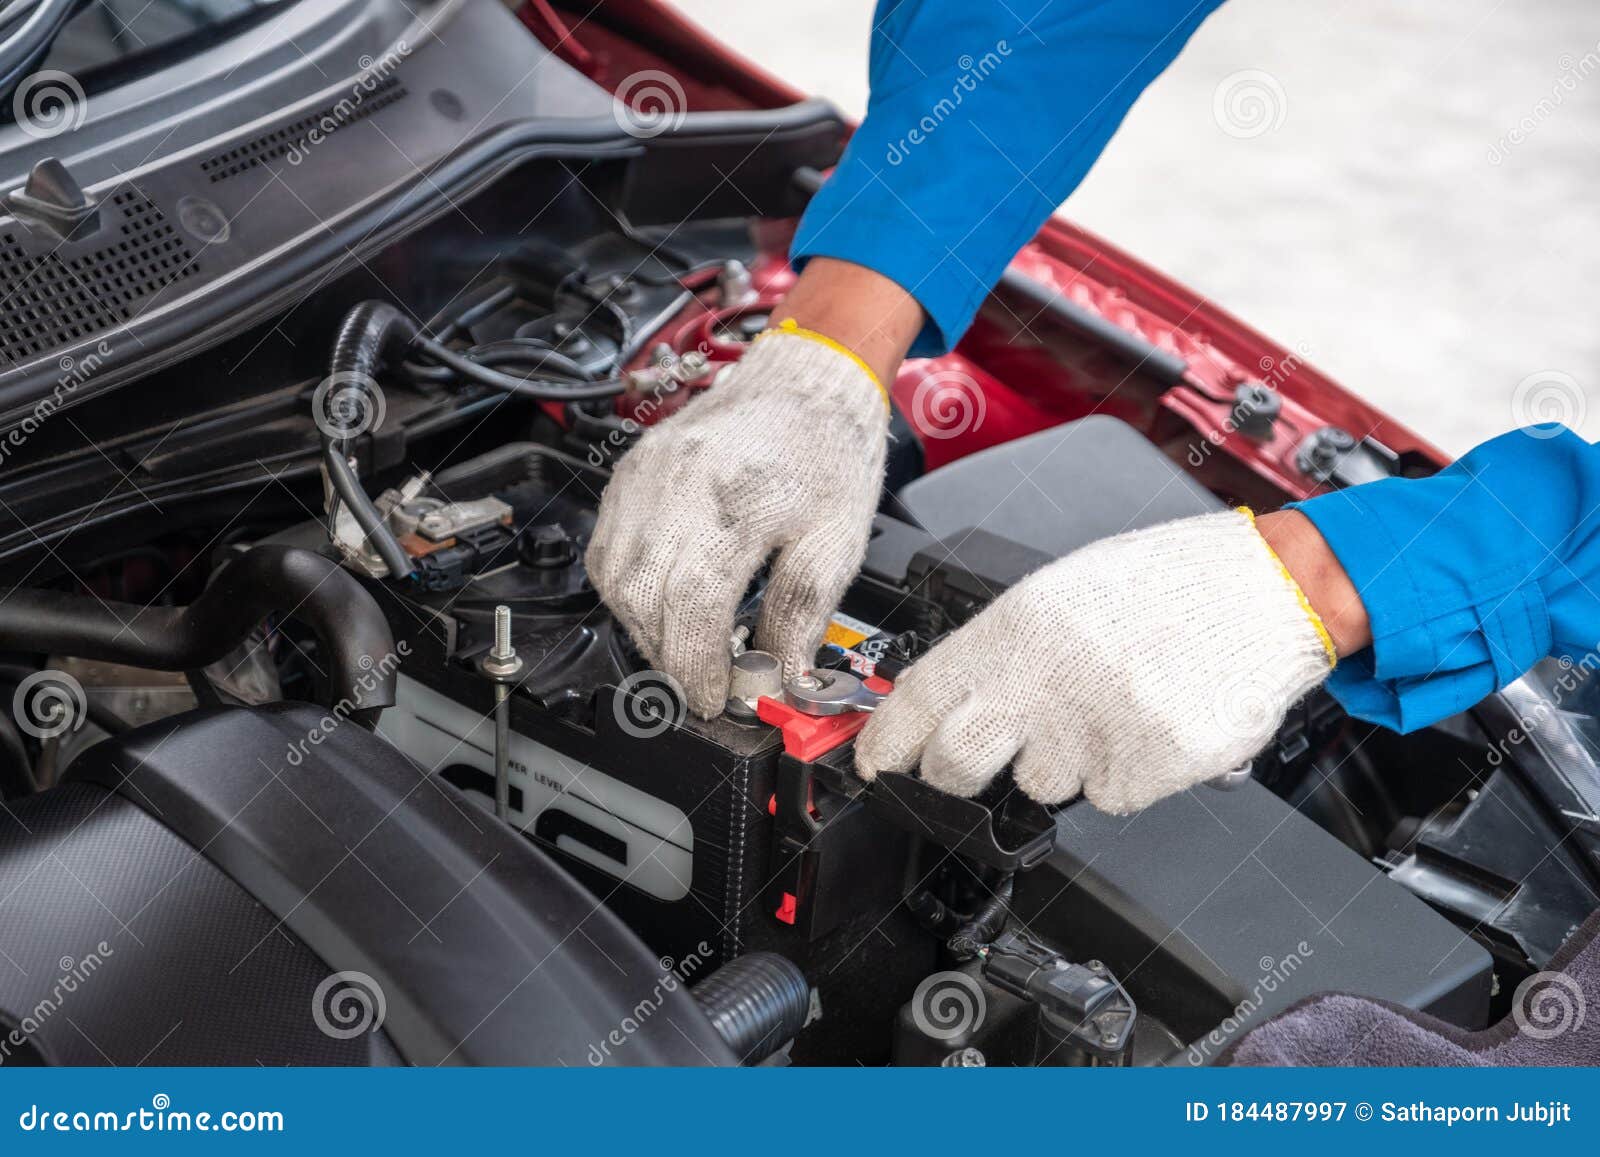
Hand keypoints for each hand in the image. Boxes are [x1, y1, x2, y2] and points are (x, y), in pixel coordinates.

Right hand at [586, 262, 922, 716]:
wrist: (806, 377)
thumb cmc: (828, 448)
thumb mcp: (837, 542)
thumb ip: (803, 614)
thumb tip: (783, 678)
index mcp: (738, 500)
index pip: (693, 607)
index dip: (697, 666)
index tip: (713, 698)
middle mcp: (679, 483)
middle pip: (643, 598)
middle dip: (669, 654)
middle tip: (702, 679)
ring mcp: (645, 475)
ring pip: (613, 578)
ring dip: (642, 625)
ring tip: (685, 643)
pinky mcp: (630, 471)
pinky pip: (606, 547)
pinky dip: (627, 587)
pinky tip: (664, 600)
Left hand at [854, 509, 1361, 813]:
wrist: (1271, 588)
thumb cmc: (1171, 584)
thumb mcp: (1064, 592)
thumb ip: (1004, 648)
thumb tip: (945, 700)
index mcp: (1019, 626)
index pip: (921, 698)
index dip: (888, 741)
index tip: (875, 764)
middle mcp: (1048, 678)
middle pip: (958, 764)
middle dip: (955, 776)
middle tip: (975, 763)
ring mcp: (1098, 728)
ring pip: (1043, 784)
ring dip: (1065, 763)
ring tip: (1108, 707)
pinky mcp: (1148, 767)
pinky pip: (1110, 797)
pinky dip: (1126, 773)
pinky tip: (1149, 721)